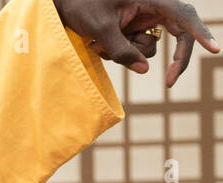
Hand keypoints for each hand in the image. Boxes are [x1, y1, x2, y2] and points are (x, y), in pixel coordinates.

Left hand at [54, 0, 219, 85]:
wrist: (65, 5)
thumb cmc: (83, 7)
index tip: (214, 49)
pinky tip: (98, 45)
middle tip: (169, 83)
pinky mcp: (135, 29)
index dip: (200, 33)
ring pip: (151, 48)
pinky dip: (120, 54)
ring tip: (97, 44)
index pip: (183, 16)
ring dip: (127, 54)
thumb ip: (122, 50)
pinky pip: (137, 50)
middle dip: (175, 58)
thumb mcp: (100, 29)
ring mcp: (146, 19)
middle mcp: (155, 7)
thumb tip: (145, 70)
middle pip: (181, 34)